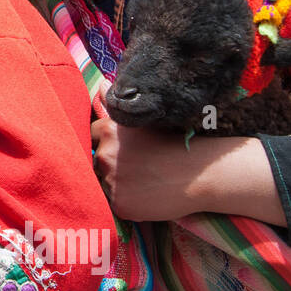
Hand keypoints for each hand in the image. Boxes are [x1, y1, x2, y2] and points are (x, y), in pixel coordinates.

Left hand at [91, 115, 284, 225]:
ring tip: (141, 182)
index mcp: (109, 131)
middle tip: (134, 168)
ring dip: (114, 184)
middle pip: (92, 162)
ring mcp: (111, 180)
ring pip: (100, 184)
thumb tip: (101, 87)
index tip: (115, 150)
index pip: (89, 137)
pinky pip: (112, 203)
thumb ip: (118, 109)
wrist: (201, 173)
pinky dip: (124, 202)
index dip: (100, 144)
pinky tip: (145, 196)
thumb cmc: (175, 145)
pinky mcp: (119, 203)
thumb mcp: (144, 123)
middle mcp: (105, 154)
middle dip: (106, 165)